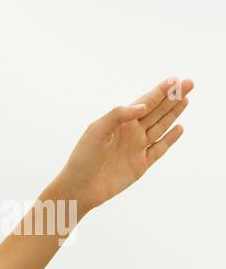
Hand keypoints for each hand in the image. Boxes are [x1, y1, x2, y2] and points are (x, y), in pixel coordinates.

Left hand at [54, 77, 192, 215]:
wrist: (79, 188)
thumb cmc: (83, 158)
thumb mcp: (96, 131)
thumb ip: (118, 115)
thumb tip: (143, 106)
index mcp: (119, 122)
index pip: (144, 102)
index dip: (160, 91)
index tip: (175, 80)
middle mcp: (130, 133)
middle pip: (156, 111)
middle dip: (172, 97)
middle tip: (189, 83)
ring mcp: (136, 148)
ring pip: (160, 126)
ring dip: (173, 113)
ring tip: (186, 99)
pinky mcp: (141, 164)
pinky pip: (159, 148)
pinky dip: (170, 139)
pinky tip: (179, 128)